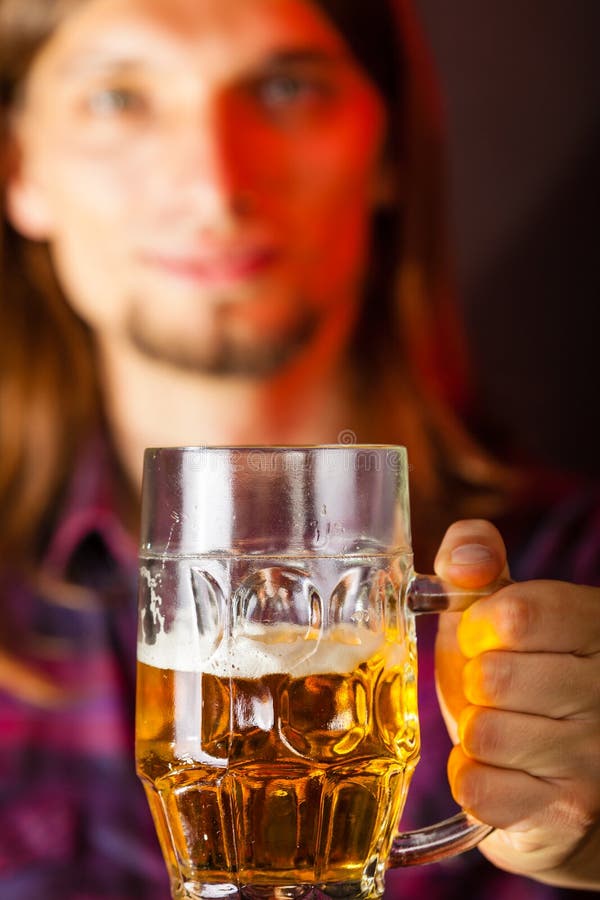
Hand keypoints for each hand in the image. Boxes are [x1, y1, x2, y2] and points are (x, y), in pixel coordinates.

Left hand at [433, 519, 599, 888]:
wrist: (556, 777)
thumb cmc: (521, 674)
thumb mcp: (498, 608)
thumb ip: (475, 562)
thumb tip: (465, 558)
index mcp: (597, 626)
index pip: (518, 614)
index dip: (479, 625)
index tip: (484, 635)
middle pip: (494, 677)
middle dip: (476, 683)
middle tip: (494, 689)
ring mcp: (595, 756)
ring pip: (485, 733)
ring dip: (474, 731)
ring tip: (500, 728)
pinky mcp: (570, 812)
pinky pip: (479, 787)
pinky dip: (472, 777)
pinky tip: (498, 769)